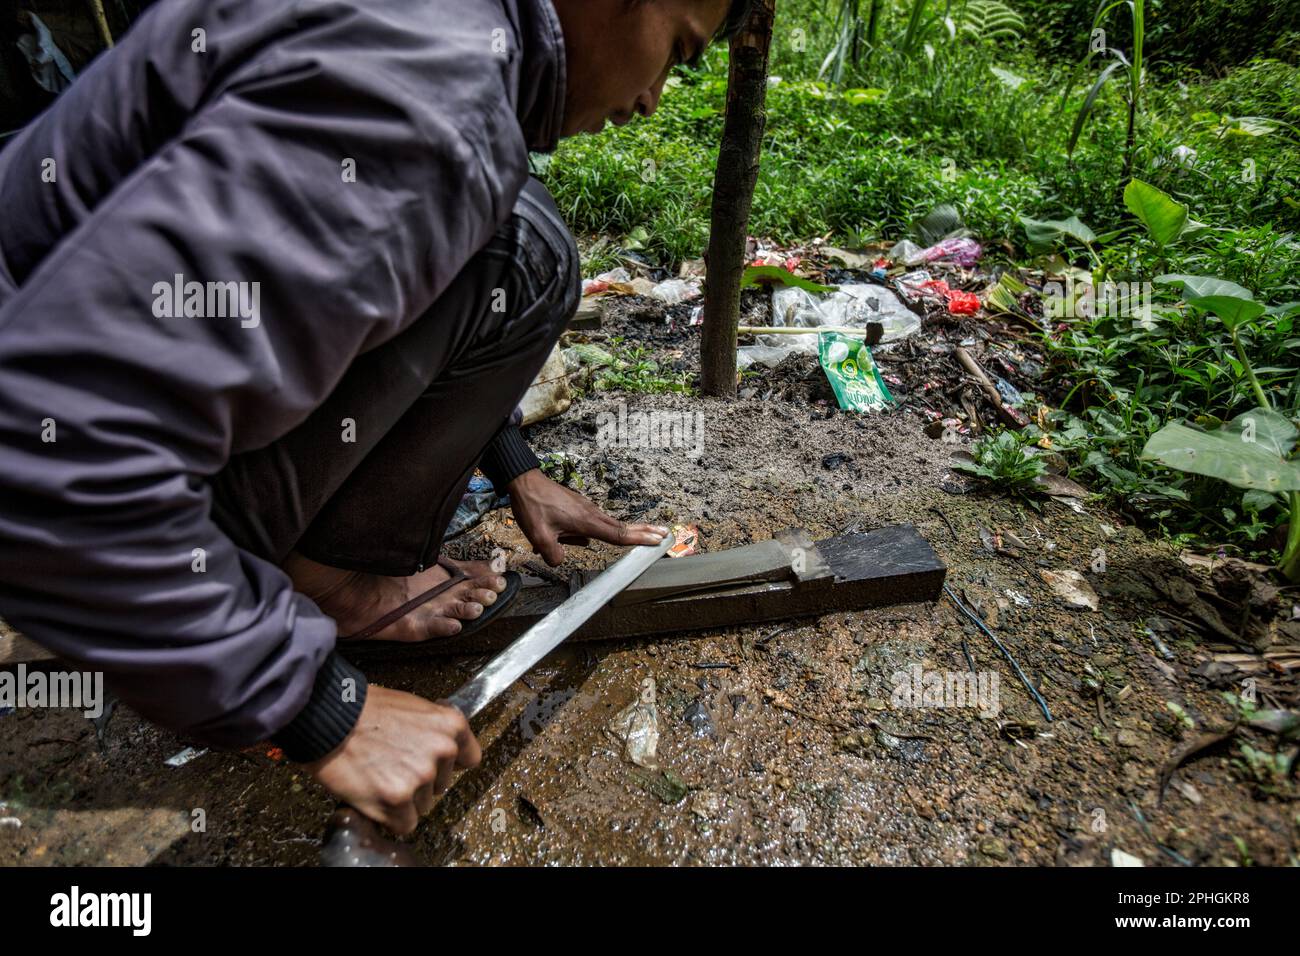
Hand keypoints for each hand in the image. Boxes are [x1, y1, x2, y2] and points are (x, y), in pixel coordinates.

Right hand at [305, 686, 480, 834]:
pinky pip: (404, 824)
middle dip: (420, 780)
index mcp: (450, 726)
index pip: (470, 759)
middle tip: (394, 764)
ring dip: (403, 798)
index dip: (450, 764)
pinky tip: (375, 794)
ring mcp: (421, 777)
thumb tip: (445, 746)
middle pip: (441, 785)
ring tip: (380, 774)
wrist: (332, 718)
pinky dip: (390, 817)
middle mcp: (442, 751)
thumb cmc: (366, 709)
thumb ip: (434, 729)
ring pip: (422, 805)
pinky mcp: (398, 799)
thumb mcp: (414, 707)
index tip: (436, 764)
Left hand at [507, 468, 668, 565]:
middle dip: (643, 531)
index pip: (618, 534)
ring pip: (601, 527)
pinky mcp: (578, 507)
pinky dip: (584, 532)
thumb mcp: (538, 536)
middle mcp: (590, 513)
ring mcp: (585, 509)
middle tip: (663, 534)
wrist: (525, 482)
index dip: (639, 539)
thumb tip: (560, 561)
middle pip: (621, 527)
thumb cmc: (533, 506)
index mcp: (586, 521)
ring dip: (608, 534)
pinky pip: (588, 523)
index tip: (657, 540)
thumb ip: (552, 554)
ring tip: (579, 535)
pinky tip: (558, 535)